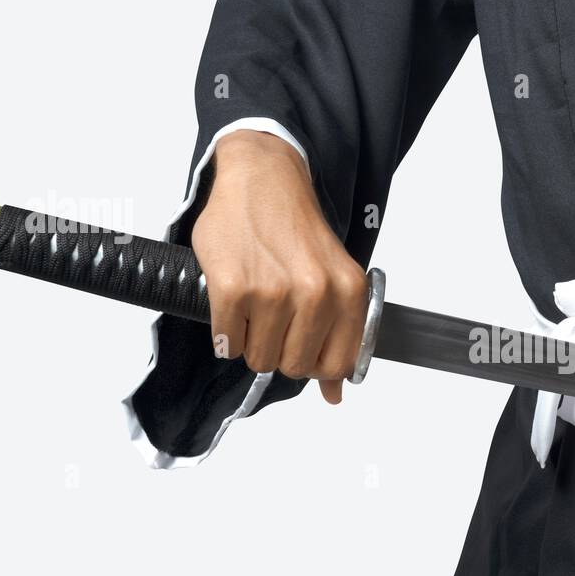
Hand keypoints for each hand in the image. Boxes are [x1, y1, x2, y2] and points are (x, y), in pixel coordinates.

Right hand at [191, 130, 367, 403]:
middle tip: (274, 321)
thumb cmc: (297, 232)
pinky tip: (233, 304)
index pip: (336, 365)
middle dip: (280, 352)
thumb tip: (335, 396)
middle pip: (294, 367)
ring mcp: (273, 292)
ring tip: (255, 307)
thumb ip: (340, 337)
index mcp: (348, 293)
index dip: (316, 364)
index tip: (303, 347)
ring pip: (259, 358)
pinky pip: (227, 341)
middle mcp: (315, 293)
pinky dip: (226, 332)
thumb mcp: (335, 279)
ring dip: (251, 341)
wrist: (263, 179)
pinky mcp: (233, 288)